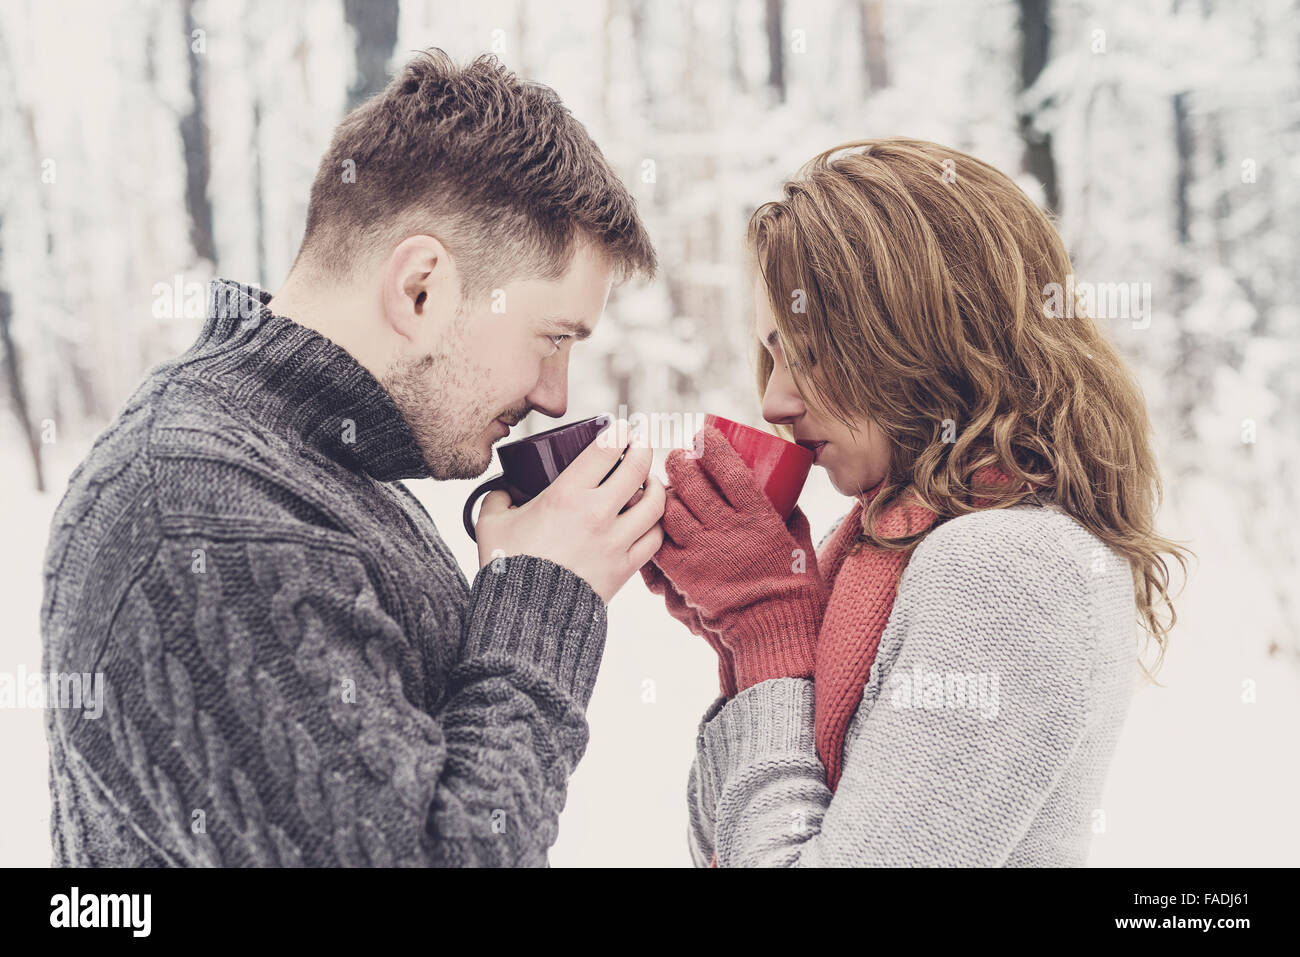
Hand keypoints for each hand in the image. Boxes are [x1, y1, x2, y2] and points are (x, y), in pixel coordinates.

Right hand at [474, 419, 665, 604]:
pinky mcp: (625, 567)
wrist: (526, 616)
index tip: (621, 428)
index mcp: (566, 495)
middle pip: (638, 467)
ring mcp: (616, 541)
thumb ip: (498, 498)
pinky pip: (655, 538)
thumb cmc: (508, 568)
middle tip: (640, 444)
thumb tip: (504, 490)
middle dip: (642, 449)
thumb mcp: (492, 523)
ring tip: (648, 481)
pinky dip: (657, 524)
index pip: (606, 449)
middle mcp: (597, 513)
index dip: (619, 432)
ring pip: (655, 503)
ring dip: (655, 486)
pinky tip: (649, 518)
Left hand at [654, 427, 827, 690]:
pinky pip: (660, 542)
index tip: (704, 434)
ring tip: (666, 487)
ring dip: (664, 492)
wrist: (774, 630)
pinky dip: (657, 527)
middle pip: (691, 482)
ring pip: (670, 508)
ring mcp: (702, 552)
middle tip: (678, 457)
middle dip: (680, 461)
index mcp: (757, 517)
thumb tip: (782, 489)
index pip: (728, 469)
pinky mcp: (685, 575)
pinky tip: (658, 520)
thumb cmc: (792, 584)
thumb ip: (787, 512)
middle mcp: (726, 530)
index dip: (711, 445)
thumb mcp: (798, 539)